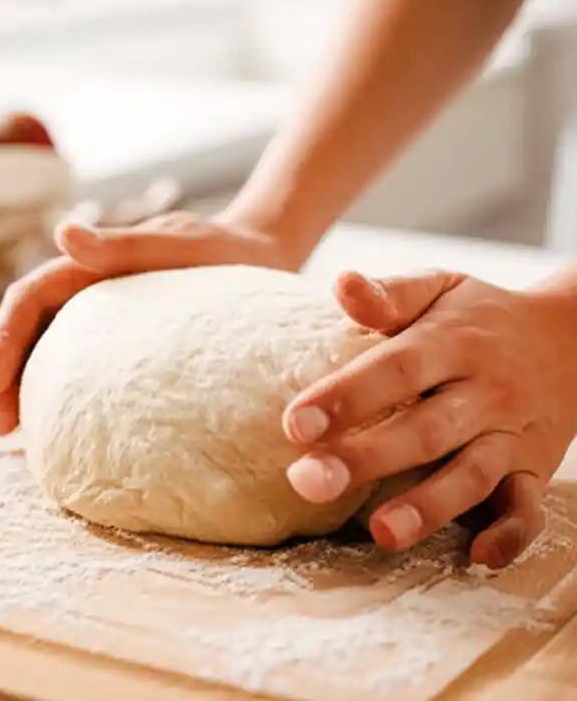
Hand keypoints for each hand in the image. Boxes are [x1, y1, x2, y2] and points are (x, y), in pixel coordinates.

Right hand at [0, 211, 293, 434]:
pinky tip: (50, 431)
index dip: (4, 337)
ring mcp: (101, 326)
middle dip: (2, 376)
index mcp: (88, 267)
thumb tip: (63, 233)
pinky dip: (57, 398)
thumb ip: (121, 244)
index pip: (30, 299)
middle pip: (28, 334)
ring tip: (4, 430)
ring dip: (21, 391)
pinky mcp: (121, 351)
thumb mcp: (176, 244)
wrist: (262, 260)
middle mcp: (86, 297)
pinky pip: (78, 374)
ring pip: (46, 356)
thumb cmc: (223, 250)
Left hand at [282, 269, 576, 567]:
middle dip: (366, 459)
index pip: (396, 369)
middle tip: (307, 482)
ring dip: (428, 507)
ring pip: (472, 476)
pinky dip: (508, 536)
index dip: (346, 397)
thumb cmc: (477, 317)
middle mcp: (486, 392)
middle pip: (425, 431)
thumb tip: (341, 284)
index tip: (293, 424)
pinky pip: (527, 509)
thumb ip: (391, 293)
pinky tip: (478, 558)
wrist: (574, 336)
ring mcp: (512, 436)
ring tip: (380, 533)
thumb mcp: (440, 288)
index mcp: (454, 343)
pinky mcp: (535, 471)